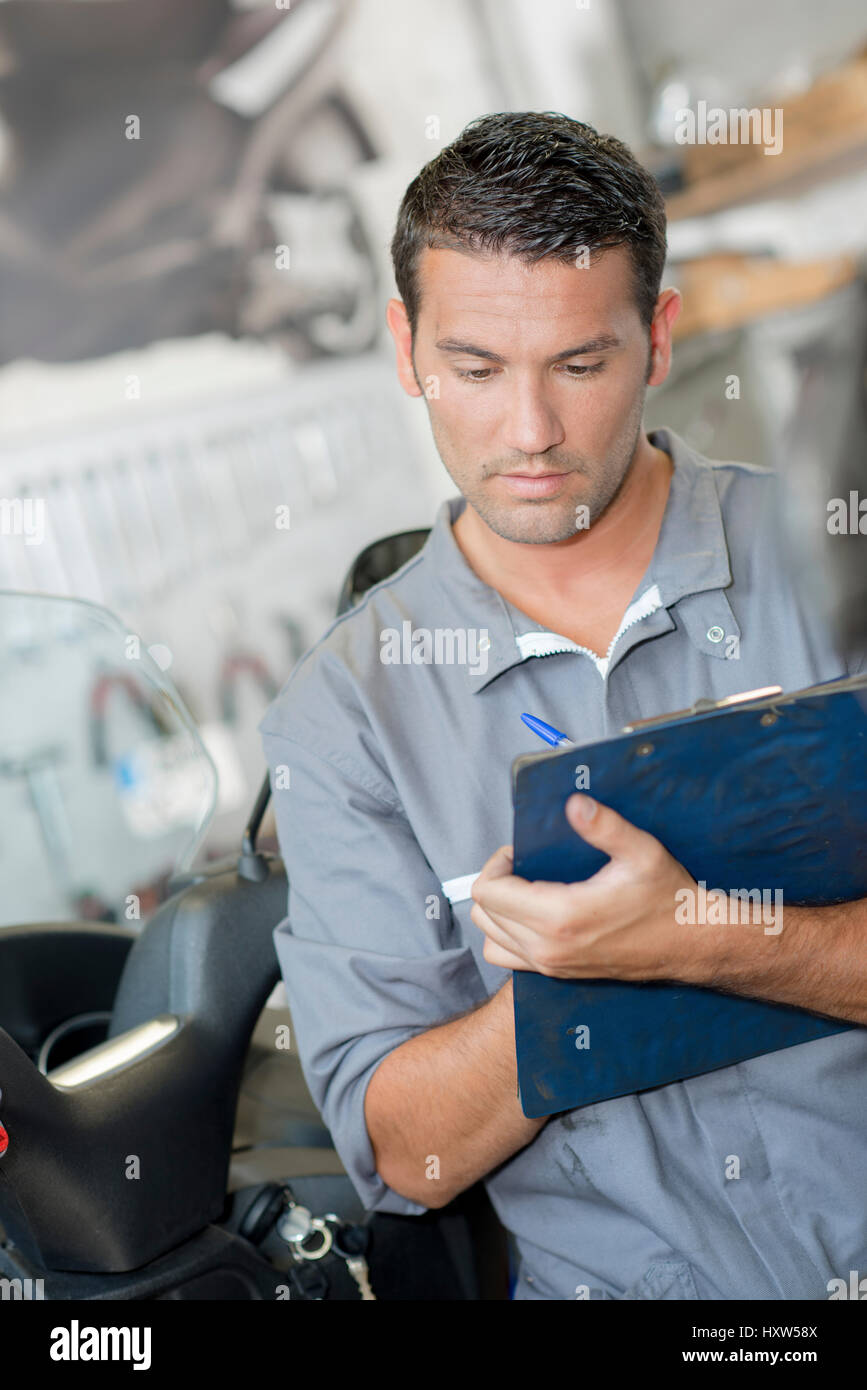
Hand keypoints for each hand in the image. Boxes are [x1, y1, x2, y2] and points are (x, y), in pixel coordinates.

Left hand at [469, 794, 702, 981]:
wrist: (690, 943)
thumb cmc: (667, 899)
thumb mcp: (641, 852)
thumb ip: (605, 826)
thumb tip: (575, 805)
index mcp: (560, 917)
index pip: (490, 891)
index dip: (497, 863)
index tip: (520, 851)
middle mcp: (548, 947)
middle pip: (484, 913)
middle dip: (497, 881)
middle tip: (525, 865)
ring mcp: (551, 966)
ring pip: (491, 937)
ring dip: (499, 909)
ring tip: (527, 888)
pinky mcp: (558, 973)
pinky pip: (508, 956)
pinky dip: (508, 934)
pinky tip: (534, 914)